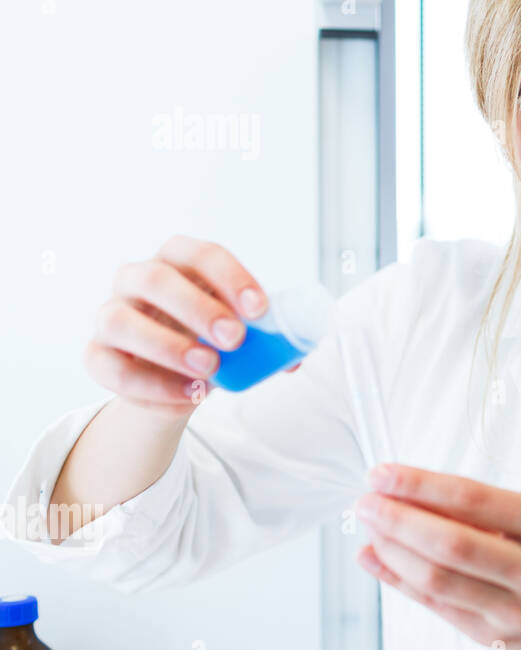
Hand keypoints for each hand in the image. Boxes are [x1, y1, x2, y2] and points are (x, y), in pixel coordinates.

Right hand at [86, 235, 267, 417]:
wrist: (178, 382)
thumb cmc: (213, 341)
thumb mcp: (244, 335)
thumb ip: (270, 339)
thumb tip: (294, 356)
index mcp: (179, 261)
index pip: (200, 254)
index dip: (231, 277)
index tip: (259, 310)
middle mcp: (138, 279)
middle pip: (156, 279)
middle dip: (198, 309)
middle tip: (235, 339)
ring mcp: (110, 315)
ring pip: (121, 320)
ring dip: (168, 346)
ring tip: (209, 369)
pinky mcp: (97, 355)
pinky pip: (111, 367)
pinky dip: (151, 384)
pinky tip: (188, 395)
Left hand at [355, 465, 520, 649]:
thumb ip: (475, 507)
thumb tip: (405, 491)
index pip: (473, 500)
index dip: (421, 485)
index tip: (385, 475)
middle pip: (452, 543)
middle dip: (399, 519)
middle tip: (368, 502)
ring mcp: (516, 609)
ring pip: (437, 578)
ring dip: (392, 549)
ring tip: (372, 527)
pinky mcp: (491, 635)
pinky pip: (432, 604)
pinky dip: (397, 578)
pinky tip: (377, 558)